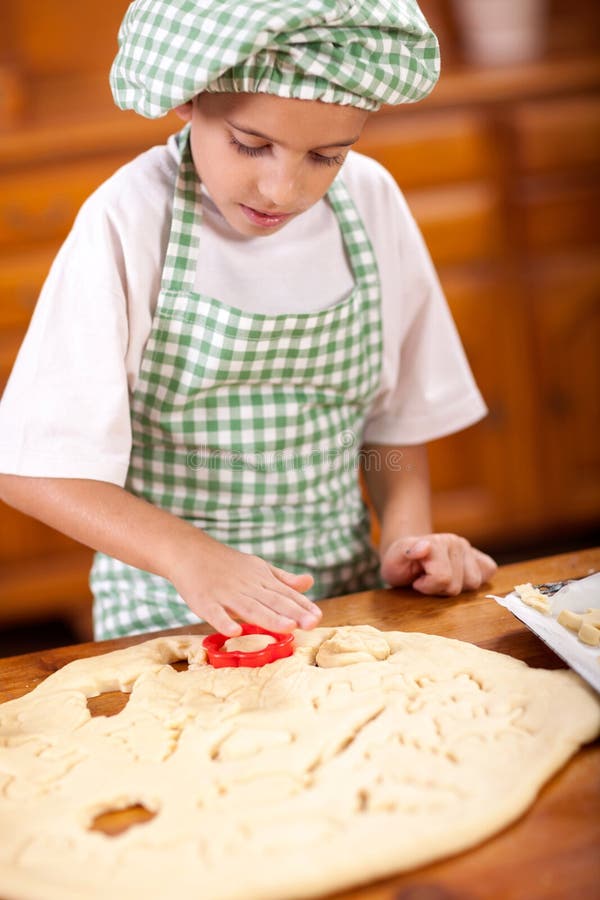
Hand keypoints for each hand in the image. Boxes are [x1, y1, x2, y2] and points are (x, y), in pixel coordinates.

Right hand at [168, 531, 320, 635]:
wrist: (190, 551)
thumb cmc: (228, 564)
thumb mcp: (258, 568)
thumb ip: (283, 579)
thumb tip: (310, 582)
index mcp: (261, 578)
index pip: (285, 594)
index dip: (302, 606)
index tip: (317, 617)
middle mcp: (246, 586)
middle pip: (272, 601)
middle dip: (292, 613)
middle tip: (312, 624)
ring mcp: (225, 594)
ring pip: (249, 608)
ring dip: (269, 618)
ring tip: (288, 628)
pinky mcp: (204, 601)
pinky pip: (215, 613)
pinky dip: (224, 622)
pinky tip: (234, 632)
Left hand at [380, 533, 496, 595]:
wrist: (408, 557)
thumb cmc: (401, 563)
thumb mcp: (393, 560)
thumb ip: (405, 552)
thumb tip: (425, 546)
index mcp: (437, 542)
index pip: (444, 579)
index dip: (427, 586)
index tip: (417, 582)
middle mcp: (457, 543)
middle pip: (457, 585)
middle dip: (440, 589)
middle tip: (427, 580)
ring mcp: (470, 550)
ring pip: (474, 584)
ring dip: (455, 587)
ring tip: (439, 579)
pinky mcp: (480, 558)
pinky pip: (489, 572)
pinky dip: (475, 580)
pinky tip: (458, 577)